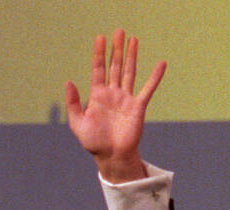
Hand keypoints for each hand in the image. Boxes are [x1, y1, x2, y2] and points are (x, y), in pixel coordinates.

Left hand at [65, 29, 164, 182]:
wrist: (112, 157)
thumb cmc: (94, 142)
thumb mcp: (78, 123)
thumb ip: (73, 103)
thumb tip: (69, 82)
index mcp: (97, 95)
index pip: (98, 69)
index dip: (99, 54)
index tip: (100, 38)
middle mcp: (113, 94)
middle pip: (115, 66)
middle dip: (116, 49)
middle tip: (118, 31)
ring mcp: (126, 99)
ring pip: (129, 72)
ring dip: (131, 56)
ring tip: (133, 39)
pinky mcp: (138, 107)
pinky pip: (148, 89)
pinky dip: (154, 77)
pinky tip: (161, 64)